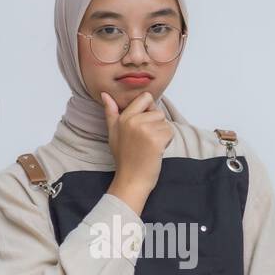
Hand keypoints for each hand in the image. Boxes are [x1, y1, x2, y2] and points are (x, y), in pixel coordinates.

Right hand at [103, 91, 170, 215]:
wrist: (131, 180)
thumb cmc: (124, 158)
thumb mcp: (113, 132)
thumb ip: (110, 112)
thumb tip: (105, 94)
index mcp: (124, 117)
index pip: (146, 97)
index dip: (149, 110)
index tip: (144, 124)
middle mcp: (133, 121)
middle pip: (158, 112)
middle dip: (157, 125)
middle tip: (146, 141)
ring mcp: (144, 130)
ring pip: (165, 122)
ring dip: (162, 134)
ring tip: (150, 146)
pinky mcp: (155, 140)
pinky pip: (170, 132)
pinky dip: (167, 142)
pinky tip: (156, 151)